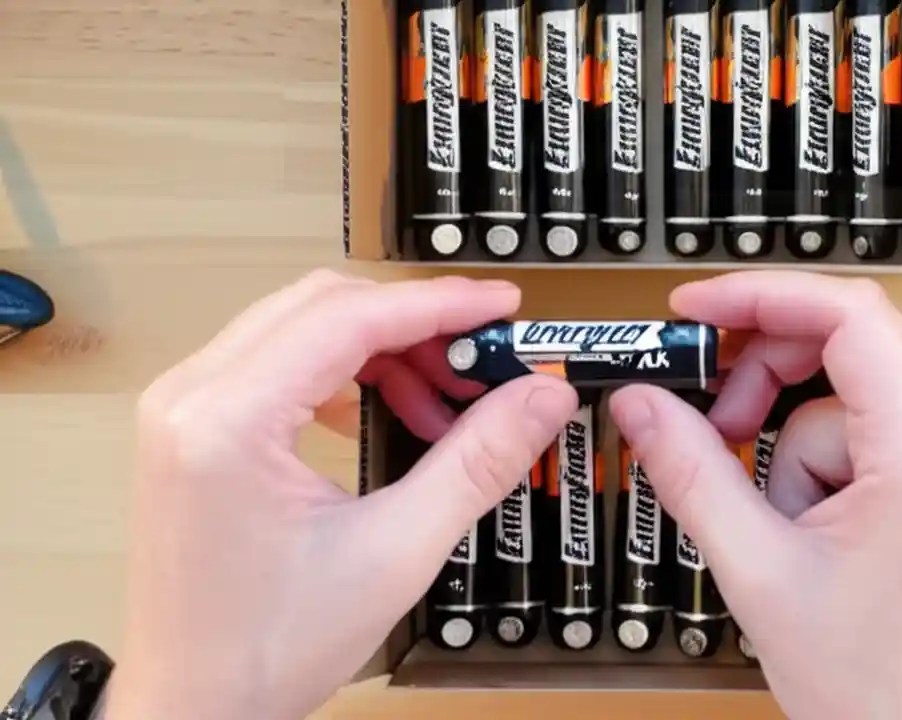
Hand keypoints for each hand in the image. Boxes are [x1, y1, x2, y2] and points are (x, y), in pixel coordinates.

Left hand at [104, 271, 576, 719]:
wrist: (193, 709)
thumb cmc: (274, 646)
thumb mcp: (396, 552)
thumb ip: (477, 462)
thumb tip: (547, 395)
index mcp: (227, 419)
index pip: (347, 318)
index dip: (439, 305)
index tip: (506, 307)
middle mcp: (190, 394)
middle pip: (320, 306)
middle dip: (414, 324)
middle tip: (485, 358)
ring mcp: (182, 407)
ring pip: (299, 327)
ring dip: (381, 350)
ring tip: (444, 407)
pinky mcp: (191, 427)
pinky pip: (277, 363)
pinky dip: (345, 374)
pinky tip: (390, 417)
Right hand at [609, 272, 901, 719]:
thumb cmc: (877, 688)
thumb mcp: (758, 572)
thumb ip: (690, 471)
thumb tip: (641, 403)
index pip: (848, 316)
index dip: (760, 296)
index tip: (695, 310)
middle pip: (850, 339)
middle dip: (765, 367)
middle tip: (711, 413)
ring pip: (850, 389)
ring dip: (790, 434)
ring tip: (772, 515)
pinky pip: (869, 427)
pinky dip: (819, 457)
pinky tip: (807, 526)